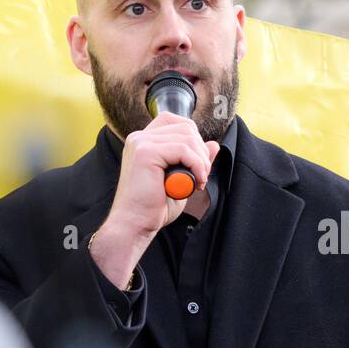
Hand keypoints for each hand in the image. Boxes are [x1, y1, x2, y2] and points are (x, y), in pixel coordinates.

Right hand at [90, 114, 219, 289]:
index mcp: (143, 141)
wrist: (135, 225)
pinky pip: (183, 150)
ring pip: (187, 137)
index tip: (198, 163)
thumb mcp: (181, 179)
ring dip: (201, 161)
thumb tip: (213, 144)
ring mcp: (141, 142)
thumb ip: (195, 160)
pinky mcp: (146, 152)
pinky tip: (195, 182)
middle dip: (201, 151)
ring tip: (198, 181)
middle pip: (185, 127)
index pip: (175, 121)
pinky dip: (196, 165)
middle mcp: (139, 137)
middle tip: (201, 176)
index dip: (193, 138)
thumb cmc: (153, 208)